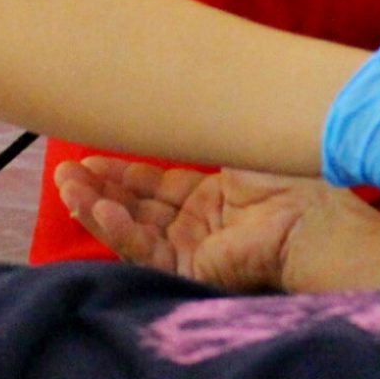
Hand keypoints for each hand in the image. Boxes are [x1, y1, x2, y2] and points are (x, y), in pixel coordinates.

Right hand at [56, 158, 379, 294]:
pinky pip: (146, 251)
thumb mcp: (237, 145)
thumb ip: (202, 134)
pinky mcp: (193, 271)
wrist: (315, 216)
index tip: (86, 157)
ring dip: (97, 207)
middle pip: (138, 207)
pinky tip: (102, 208)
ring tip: (66, 186)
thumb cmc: (291, 177)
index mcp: (217, 195)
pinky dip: (120, 230)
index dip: (122, 172)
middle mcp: (203, 223)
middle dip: (99, 188)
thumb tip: (168, 107)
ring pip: (133, 229)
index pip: (157, 186)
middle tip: (64, 171)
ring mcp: (197, 248)